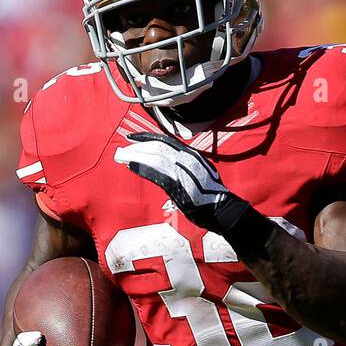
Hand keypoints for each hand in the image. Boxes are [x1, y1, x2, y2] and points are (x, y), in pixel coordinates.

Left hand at [114, 131, 251, 235]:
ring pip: (154, 157)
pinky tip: (131, 166)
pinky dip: (142, 168)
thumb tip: (169, 167)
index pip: (165, 140)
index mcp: (191, 154)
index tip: (133, 137)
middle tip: (123, 149)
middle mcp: (186, 158)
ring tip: (122, 156)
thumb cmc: (211, 195)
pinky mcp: (179, 184)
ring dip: (136, 156)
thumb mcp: (199, 172)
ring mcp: (183, 170)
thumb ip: (185, 166)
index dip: (147, 137)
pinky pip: (156, 173)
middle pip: (157, 146)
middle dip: (138, 146)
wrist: (222, 209)